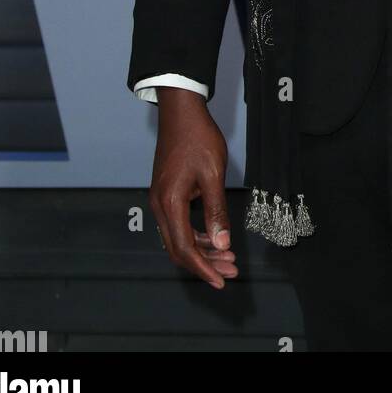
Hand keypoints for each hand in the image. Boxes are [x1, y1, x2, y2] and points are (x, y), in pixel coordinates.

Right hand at [149, 88, 237, 288]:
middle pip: (179, 249)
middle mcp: (160, 206)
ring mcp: (161, 199)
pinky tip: (214, 236)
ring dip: (202, 250)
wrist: (180, 112)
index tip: (222, 281)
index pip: (185, 249)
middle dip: (205, 263)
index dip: (204, 269)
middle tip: (231, 270)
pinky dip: (196, 235)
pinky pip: (178, 224)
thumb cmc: (197, 138)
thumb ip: (217, 210)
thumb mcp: (213, 174)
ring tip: (228, 256)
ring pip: (178, 238)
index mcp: (170, 203)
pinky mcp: (166, 193)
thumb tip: (222, 243)